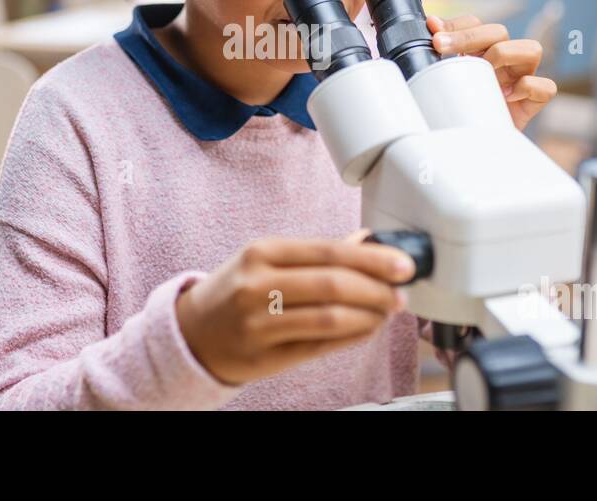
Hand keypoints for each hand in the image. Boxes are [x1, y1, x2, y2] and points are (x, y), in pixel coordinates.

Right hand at [175, 236, 414, 385]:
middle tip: (401, 292)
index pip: (328, 251)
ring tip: (387, 311)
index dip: (373, 259)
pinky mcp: (265, 356)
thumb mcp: (266, 260)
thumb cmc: (236, 291)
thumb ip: (317, 253)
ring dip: (369, 315)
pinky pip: (320, 346)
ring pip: (329, 318)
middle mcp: (256, 285)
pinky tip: (367, 328)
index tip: (403, 264)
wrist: (193, 334)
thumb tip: (369, 241)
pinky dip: (352, 336)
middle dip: (377, 289)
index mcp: (261, 252)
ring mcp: (258, 323)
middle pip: (332, 285)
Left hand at [426, 15, 556, 130]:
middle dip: (469, 36)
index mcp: (480, 52)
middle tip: (442, 48)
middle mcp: (503, 62)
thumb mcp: (442, 86)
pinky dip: (528, 87)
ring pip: (531, 49)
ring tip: (482, 71)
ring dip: (503, 54)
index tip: (433, 34)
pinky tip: (506, 96)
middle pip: (499, 31)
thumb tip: (429, 26)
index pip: (475, 24)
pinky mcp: (533, 102)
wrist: (470, 151)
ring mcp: (521, 79)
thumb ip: (436, 60)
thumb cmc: (457, 115)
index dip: (456, 25)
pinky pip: (545, 86)